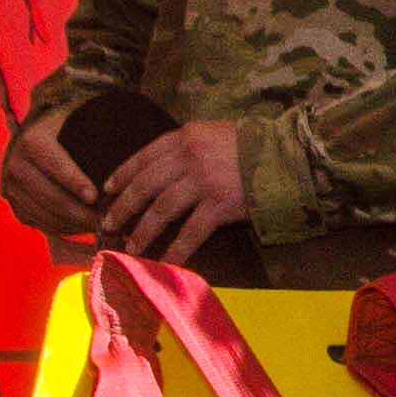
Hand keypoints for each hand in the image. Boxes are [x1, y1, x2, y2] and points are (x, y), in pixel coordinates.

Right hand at [0, 112, 109, 240]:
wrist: (36, 134)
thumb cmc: (68, 124)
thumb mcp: (78, 119)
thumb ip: (98, 129)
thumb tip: (126, 141)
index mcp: (32, 140)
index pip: (56, 164)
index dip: (75, 181)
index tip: (95, 196)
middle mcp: (16, 164)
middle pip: (52, 197)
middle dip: (82, 213)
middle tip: (108, 220)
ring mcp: (11, 186)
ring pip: (46, 215)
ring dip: (75, 226)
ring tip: (101, 226)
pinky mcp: (13, 203)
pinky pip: (39, 222)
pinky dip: (63, 228)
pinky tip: (83, 227)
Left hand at [94, 121, 251, 266]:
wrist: (288, 154)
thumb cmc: (254, 145)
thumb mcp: (215, 134)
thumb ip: (189, 146)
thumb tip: (164, 168)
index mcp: (185, 137)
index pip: (144, 157)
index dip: (122, 175)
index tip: (107, 191)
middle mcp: (189, 157)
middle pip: (145, 186)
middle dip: (123, 208)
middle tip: (108, 224)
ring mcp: (204, 182)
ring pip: (161, 210)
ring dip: (143, 232)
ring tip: (131, 248)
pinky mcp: (220, 205)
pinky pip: (190, 232)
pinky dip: (175, 250)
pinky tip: (165, 262)